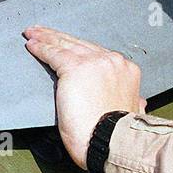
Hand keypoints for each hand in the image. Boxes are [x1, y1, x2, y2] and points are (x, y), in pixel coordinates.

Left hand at [23, 25, 147, 168]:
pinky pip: (54, 54)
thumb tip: (140, 103)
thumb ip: (135, 101)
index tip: (70, 46)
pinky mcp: (74, 68)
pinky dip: (41, 48)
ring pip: (66, 45)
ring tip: (33, 34)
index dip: (81, 49)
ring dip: (47, 38)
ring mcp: (94, 63)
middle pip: (81, 45)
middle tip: (44, 33)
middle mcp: (113, 61)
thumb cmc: (119, 133)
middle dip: (61, 38)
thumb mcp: (134, 111)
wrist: (112, 140)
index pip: (99, 53)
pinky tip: (32, 45)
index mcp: (127, 70)